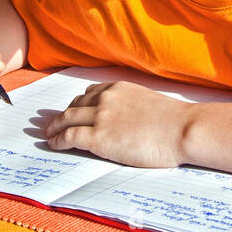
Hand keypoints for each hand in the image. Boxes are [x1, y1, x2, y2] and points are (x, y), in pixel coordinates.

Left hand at [44, 81, 192, 169]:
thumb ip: (132, 106)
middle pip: (75, 105)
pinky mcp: (99, 137)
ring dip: (55, 127)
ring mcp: (101, 117)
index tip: (74, 109)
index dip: (79, 103)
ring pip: (67, 119)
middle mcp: (106, 98)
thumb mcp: (149, 102)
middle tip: (53, 122)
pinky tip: (54, 144)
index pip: (90, 93)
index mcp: (119, 88)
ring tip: (49, 134)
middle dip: (63, 114)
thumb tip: (128, 119)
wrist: (182, 129)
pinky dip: (58, 140)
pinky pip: (69, 137)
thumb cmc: (174, 121)